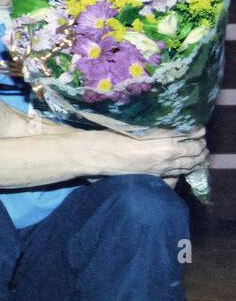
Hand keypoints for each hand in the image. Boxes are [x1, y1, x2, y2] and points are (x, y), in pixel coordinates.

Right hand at [93, 129, 207, 178]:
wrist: (99, 155)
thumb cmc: (115, 136)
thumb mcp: (139, 126)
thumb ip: (159, 127)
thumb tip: (175, 125)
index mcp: (166, 142)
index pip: (192, 136)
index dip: (197, 131)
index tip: (198, 128)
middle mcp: (168, 157)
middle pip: (195, 152)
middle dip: (200, 146)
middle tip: (201, 141)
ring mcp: (162, 168)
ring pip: (189, 165)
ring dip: (196, 159)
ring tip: (199, 154)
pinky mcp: (155, 175)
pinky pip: (177, 173)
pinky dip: (185, 169)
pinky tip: (184, 166)